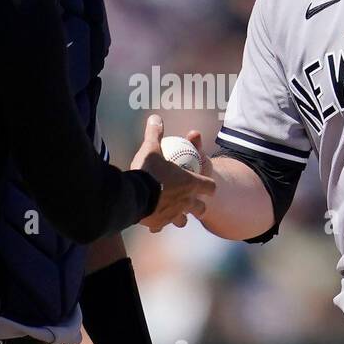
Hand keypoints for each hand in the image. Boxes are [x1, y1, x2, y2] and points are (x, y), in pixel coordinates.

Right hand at [132, 116, 215, 231]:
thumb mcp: (151, 148)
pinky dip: (157, 223)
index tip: (207, 185)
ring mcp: (172, 215)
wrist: (134, 195)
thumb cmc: (148, 171)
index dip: (210, 186)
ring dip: (180, 217)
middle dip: (198, 206)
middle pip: (200, 209)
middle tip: (192, 202)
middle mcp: (185, 202)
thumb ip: (155, 133)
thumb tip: (155, 118)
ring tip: (172, 213)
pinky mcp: (158, 223)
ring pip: (182, 222)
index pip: (210, 187)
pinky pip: (160, 226)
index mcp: (190, 183)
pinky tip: (152, 221)